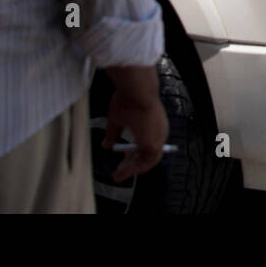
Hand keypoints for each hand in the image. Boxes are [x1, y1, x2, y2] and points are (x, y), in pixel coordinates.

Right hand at [103, 66, 167, 182]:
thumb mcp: (118, 118)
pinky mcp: (155, 144)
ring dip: (132, 169)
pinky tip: (123, 171)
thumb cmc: (129, 98)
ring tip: (118, 174)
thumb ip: (113, 133)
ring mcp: (158, 138)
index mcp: (152, 124)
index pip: (146, 143)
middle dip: (131, 164)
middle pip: (147, 154)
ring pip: (147, 160)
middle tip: (118, 172)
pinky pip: (146, 163)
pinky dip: (135, 168)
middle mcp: (159, 132)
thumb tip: (106, 144)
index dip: (134, 153)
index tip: (122, 159)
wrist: (137, 92)